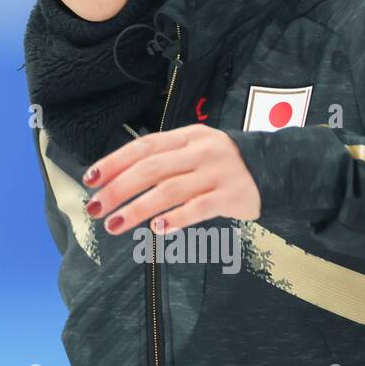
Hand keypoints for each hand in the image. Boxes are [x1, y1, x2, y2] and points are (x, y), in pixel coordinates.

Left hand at [81, 125, 260, 234]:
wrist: (273, 168)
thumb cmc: (224, 163)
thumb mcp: (195, 148)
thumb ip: (165, 158)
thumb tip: (119, 179)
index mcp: (187, 136)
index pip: (143, 146)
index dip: (114, 162)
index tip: (91, 179)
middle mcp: (200, 152)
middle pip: (151, 168)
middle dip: (118, 189)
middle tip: (96, 208)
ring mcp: (216, 174)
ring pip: (170, 190)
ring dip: (138, 209)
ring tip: (116, 224)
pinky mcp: (230, 196)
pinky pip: (198, 208)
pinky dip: (175, 218)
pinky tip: (157, 228)